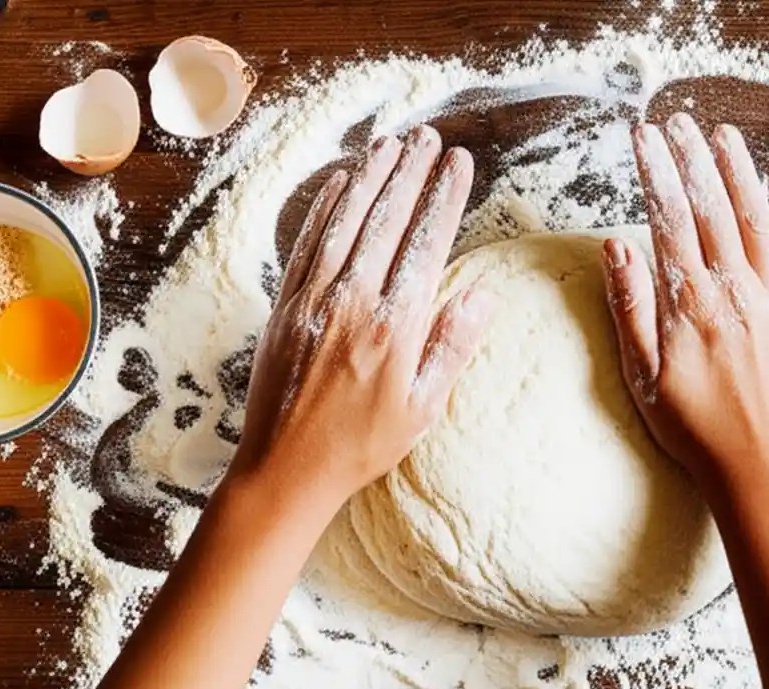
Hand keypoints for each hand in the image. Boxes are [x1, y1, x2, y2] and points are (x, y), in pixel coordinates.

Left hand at [227, 125, 490, 517]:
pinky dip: (324, 209)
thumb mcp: (422, 408)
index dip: (444, 198)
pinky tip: (340, 183)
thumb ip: (450, 347)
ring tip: (390, 144)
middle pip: (386, 221)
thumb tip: (483, 295)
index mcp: (394, 328)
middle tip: (428, 137)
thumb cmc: (361, 446)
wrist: (284, 470)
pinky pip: (307, 244)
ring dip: (369, 178)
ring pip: (345, 222)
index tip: (458, 163)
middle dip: (410, 173)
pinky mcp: (285, 306)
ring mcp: (313, 300)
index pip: (426, 245)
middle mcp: (352, 303)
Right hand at [603, 113, 768, 493]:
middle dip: (692, 159)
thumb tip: (616, 244)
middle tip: (676, 122)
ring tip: (721, 135)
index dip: (655, 174)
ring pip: (755, 218)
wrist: (759, 470)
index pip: (669, 221)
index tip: (642, 138)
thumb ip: (630, 308)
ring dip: (737, 172)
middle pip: (712, 208)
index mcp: (691, 306)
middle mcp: (735, 292)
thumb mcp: (643, 378)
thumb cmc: (693, 429)